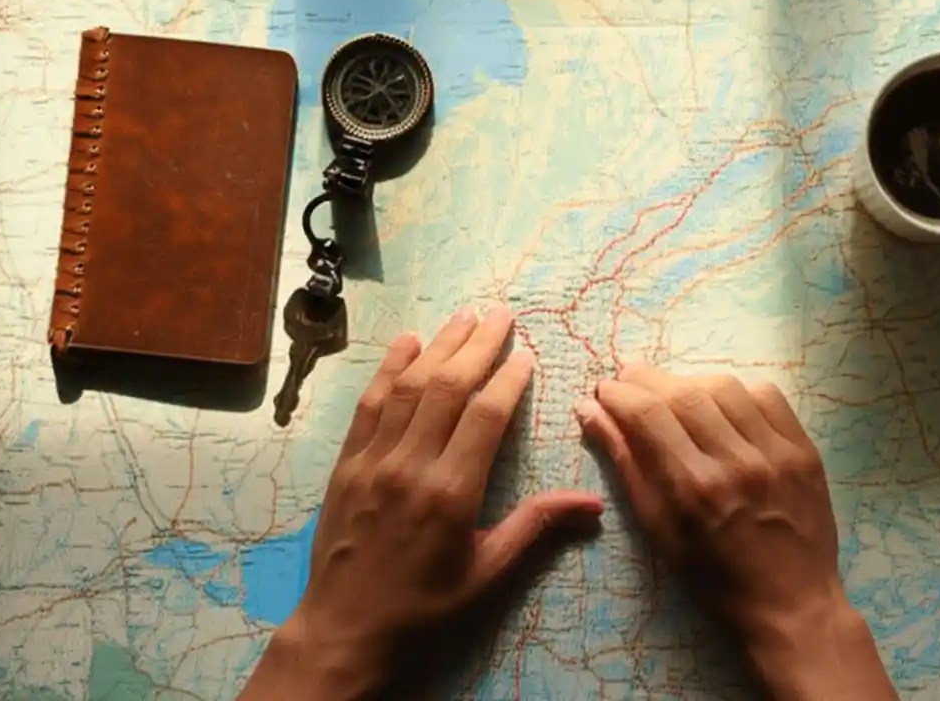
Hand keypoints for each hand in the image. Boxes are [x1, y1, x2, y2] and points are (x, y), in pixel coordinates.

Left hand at [240, 306, 603, 700]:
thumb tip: (592, 503)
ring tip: (464, 315)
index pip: (484, 417)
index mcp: (451, 494)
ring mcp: (374, 461)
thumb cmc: (426, 605)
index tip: (525, 354)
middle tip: (500, 313)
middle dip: (476, 346)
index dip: (507, 379)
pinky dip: (389, 368)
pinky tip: (406, 341)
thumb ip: (535, 528)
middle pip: (447, 388)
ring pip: (409, 387)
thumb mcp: (488, 573)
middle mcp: (411, 466)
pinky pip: (370, 404)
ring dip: (438, 346)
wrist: (346, 627)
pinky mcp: (347, 463)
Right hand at [576, 364, 894, 700]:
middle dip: (646, 379)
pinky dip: (737, 392)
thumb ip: (626, 466)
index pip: (647, 414)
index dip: (619, 394)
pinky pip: (767, 396)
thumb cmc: (714, 578)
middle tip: (628, 380)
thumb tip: (590, 412)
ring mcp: (776, 453)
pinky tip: (722, 406)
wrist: (792, 604)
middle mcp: (735, 463)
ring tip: (673, 394)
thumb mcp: (659, 530)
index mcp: (692, 489)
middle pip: (683, 393)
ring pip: (724, 387)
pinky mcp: (804, 450)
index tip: (605, 391)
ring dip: (689, 382)